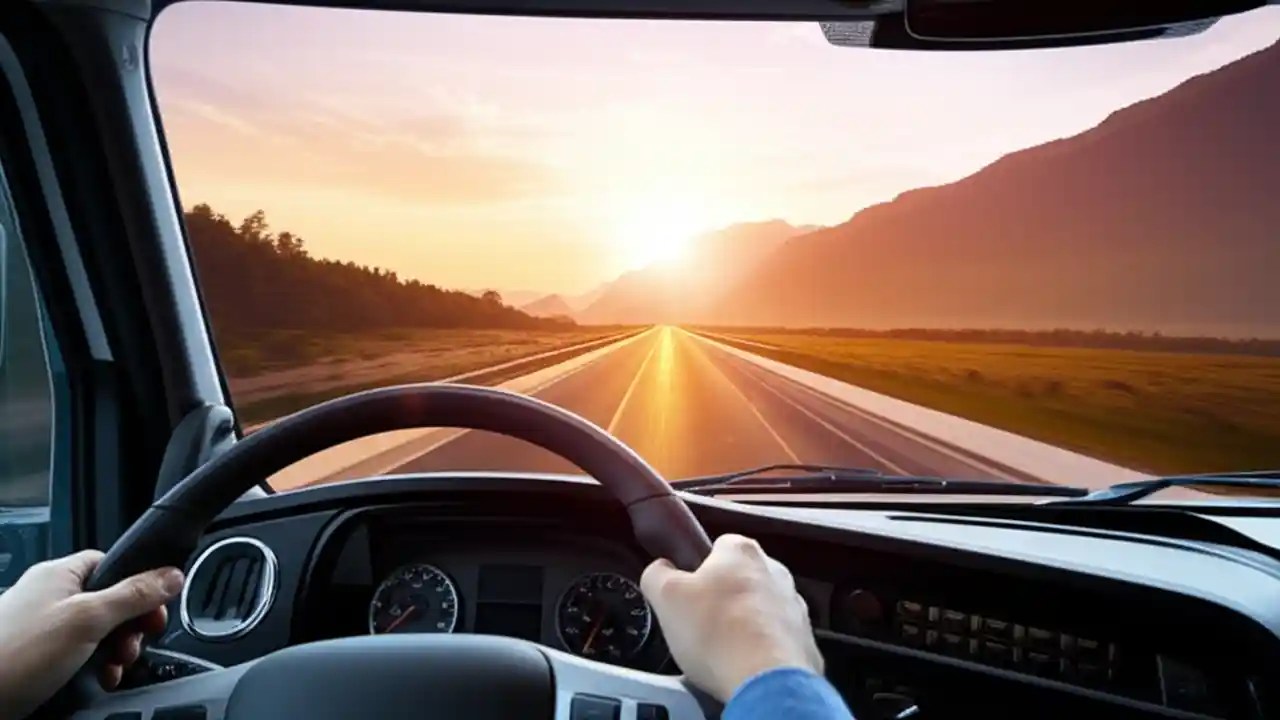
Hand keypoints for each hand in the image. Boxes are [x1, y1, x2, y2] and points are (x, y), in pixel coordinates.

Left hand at [0, 551, 183, 719]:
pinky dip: (93, 667)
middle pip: (109, 600)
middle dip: (129, 625)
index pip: (113, 564)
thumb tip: (172, 574)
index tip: (155, 609)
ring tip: (114, 668)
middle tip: (134, 645)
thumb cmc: (14, 654)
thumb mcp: (88, 619)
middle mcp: (48, 596)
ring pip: (95, 631)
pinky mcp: (35, 658)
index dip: (139, 585)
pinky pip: (77, 655)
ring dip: (114, 650)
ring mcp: (41, 628)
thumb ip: (133, 595)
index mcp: (60, 574)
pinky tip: (98, 680)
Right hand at [640, 534, 822, 702]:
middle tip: (701, 623)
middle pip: (740, 578)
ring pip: (760, 608)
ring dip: (745, 624)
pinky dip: (763, 649)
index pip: (717, 546)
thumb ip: (657, 574)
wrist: (767, 681)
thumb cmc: (715, 631)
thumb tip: (660, 570)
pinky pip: (777, 639)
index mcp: (742, 551)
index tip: (687, 593)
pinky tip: (746, 665)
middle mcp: (775, 570)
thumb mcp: (666, 596)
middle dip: (723, 597)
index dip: (699, 569)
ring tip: (723, 650)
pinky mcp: (806, 639)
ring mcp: (795, 605)